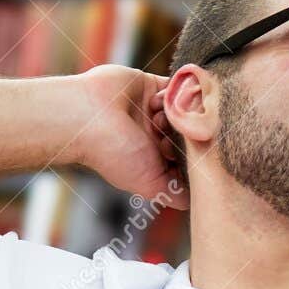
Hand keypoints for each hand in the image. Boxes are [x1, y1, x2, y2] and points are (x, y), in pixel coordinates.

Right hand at [72, 64, 189, 208]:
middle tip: (166, 138)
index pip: (190, 158)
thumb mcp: (150, 184)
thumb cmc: (114, 153)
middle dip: (185, 135)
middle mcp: (157, 136)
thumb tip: (200, 201)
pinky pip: (178, 86)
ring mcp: (155, 112)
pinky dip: (172, 94)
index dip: (191, 157)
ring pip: (187, 111)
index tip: (176, 157)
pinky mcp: (153, 86)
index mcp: (156, 159)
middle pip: (192, 133)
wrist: (88, 116)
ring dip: (175, 115)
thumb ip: (175, 194)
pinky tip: (153, 103)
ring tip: (154, 120)